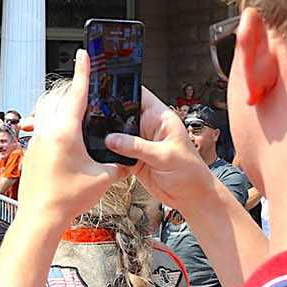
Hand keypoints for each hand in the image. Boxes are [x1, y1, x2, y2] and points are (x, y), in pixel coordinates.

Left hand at [14, 49, 126, 225]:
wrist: (41, 217)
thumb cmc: (67, 199)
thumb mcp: (102, 179)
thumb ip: (118, 164)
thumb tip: (128, 159)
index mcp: (65, 133)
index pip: (76, 94)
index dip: (82, 72)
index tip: (84, 55)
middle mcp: (47, 132)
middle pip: (58, 98)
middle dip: (72, 90)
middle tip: (84, 87)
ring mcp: (37, 141)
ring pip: (45, 111)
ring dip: (59, 106)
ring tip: (75, 111)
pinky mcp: (31, 151)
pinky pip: (41, 128)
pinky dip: (53, 124)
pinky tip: (65, 138)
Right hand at [106, 86, 219, 212]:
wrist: (191, 197)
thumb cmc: (190, 172)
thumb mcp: (165, 156)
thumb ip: (138, 147)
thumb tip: (113, 139)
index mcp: (160, 118)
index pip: (140, 95)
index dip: (124, 89)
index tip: (106, 90)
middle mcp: (148, 127)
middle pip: (123, 112)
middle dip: (109, 115)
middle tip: (96, 119)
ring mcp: (139, 143)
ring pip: (116, 133)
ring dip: (108, 136)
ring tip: (99, 139)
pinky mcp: (133, 158)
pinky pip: (116, 152)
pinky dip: (109, 154)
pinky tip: (105, 154)